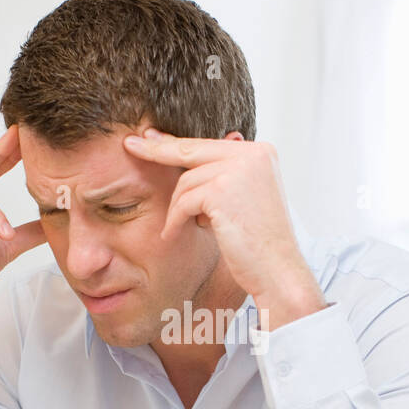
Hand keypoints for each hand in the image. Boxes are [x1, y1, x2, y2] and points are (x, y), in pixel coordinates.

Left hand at [122, 127, 324, 330]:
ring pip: (186, 182)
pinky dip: (175, 220)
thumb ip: (225, 174)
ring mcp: (239, 170)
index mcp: (261, 152)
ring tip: (187, 228)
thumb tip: (185, 152)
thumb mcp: (246, 198)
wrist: (278, 271)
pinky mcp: (222, 190)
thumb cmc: (260, 243)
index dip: (175, 143)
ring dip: (178, 208)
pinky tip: (173, 235)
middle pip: (192, 151)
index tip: (149, 137)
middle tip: (130, 144)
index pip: (209, 144)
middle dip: (157, 150)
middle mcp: (253, 154)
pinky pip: (184, 202)